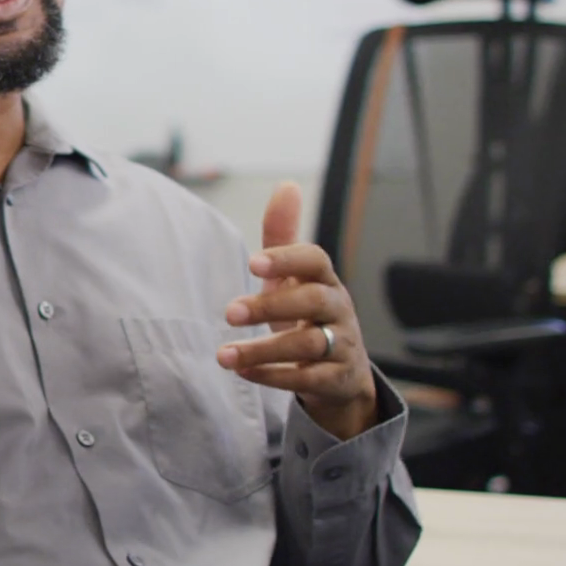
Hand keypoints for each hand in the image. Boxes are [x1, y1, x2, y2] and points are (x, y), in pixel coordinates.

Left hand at [216, 182, 378, 440]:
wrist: (340, 375)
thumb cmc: (307, 316)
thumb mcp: (293, 278)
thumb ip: (283, 237)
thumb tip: (286, 185)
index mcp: (325, 279)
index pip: (316, 260)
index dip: (287, 259)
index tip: (252, 263)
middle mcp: (338, 310)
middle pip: (312, 302)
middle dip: (270, 306)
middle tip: (228, 312)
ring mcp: (342, 346)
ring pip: (309, 345)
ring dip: (263, 350)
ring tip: (223, 356)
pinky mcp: (337, 380)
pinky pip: (309, 380)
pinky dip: (275, 377)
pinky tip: (244, 373)